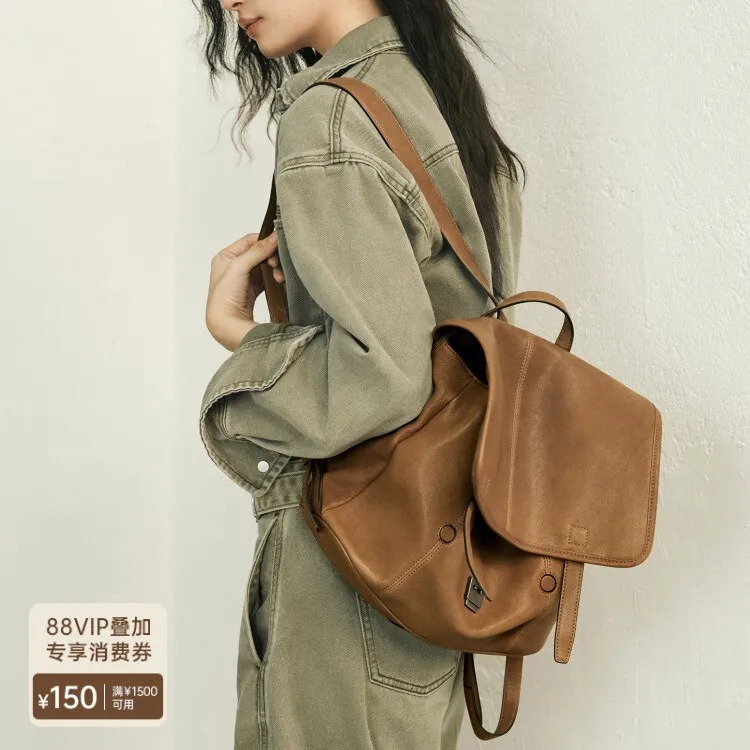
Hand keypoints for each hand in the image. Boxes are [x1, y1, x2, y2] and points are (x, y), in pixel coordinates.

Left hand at [205, 231, 285, 351]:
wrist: (227, 325)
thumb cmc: (225, 297)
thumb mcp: (239, 267)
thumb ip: (257, 251)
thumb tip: (274, 237)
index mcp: (225, 257)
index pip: (249, 241)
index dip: (264, 241)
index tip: (277, 245)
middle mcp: (233, 266)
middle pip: (259, 253)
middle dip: (271, 258)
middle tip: (277, 264)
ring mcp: (243, 279)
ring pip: (264, 266)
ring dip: (275, 269)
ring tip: (279, 277)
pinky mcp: (252, 291)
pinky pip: (266, 279)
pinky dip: (274, 278)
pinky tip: (279, 281)